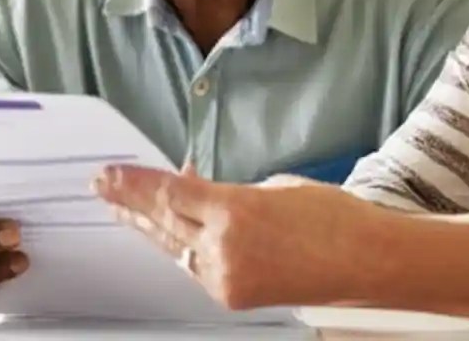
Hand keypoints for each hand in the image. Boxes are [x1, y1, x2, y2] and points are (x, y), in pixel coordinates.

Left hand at [92, 168, 388, 309]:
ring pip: (174, 247)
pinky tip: (169, 231)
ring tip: (121, 208)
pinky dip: (180, 245)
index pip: (169, 194)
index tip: (107, 172)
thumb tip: (192, 186)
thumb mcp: (274, 186)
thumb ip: (225, 190)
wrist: (367, 262)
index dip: (133, 183)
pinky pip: (195, 266)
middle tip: (101, 185)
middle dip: (129, 202)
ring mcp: (227, 277)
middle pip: (163, 221)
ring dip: (148, 225)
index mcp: (235, 211)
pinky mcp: (233, 296)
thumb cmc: (333, 217)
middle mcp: (224, 248)